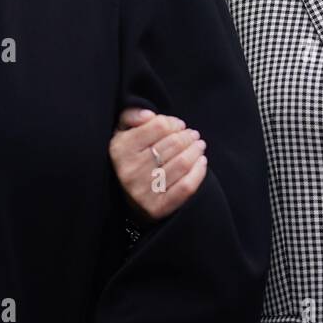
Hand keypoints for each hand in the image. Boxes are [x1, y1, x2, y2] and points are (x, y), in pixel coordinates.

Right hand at [109, 107, 207, 222]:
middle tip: (194, 135)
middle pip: (173, 144)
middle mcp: (130, 171)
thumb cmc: (130, 158)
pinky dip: (198, 172)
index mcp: (120, 149)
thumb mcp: (123, 133)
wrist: (126, 199)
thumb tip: (149, 115)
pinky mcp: (157, 207)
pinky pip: (186, 187)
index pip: (158, 126)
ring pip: (182, 163)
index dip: (173, 123)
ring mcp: (143, 191)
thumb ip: (131, 117)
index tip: (179, 125)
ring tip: (199, 146)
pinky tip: (201, 162)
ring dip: (196, 151)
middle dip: (188, 137)